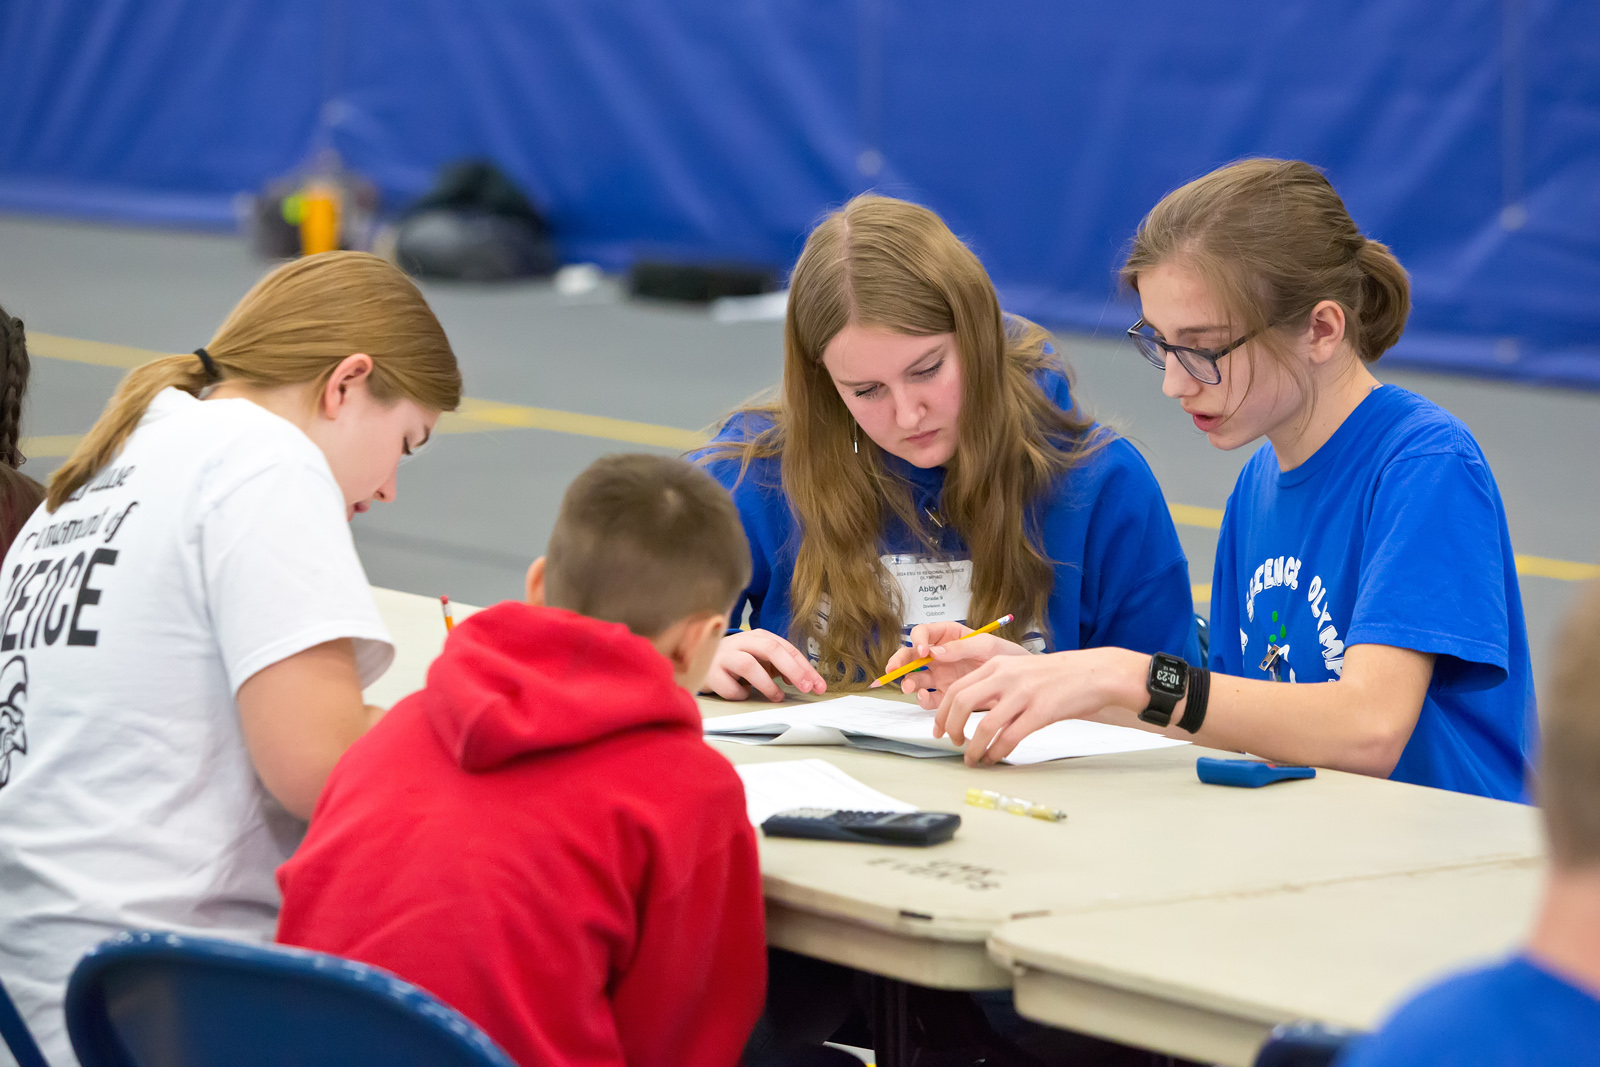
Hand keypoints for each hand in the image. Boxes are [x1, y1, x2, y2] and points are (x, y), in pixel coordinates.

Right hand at [700, 629, 827, 701]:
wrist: (698, 661)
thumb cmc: (736, 662)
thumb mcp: (761, 659)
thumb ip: (781, 665)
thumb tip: (805, 679)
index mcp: (758, 636)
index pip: (786, 648)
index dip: (804, 666)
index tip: (818, 685)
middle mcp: (742, 641)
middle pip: (770, 649)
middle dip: (792, 669)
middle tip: (806, 687)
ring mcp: (725, 656)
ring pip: (748, 665)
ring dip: (767, 684)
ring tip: (777, 697)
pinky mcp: (711, 673)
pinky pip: (730, 687)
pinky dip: (740, 694)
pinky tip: (743, 694)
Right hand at [879, 621, 1029, 708]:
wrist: (1024, 684)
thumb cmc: (1009, 657)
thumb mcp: (988, 646)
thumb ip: (961, 647)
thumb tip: (934, 651)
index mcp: (949, 636)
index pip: (924, 633)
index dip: (918, 640)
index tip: (923, 651)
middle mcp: (940, 655)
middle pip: (912, 656)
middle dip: (900, 661)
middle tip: (894, 670)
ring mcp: (942, 676)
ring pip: (916, 678)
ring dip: (908, 682)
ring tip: (909, 687)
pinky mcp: (947, 695)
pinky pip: (929, 699)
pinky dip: (923, 700)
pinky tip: (925, 699)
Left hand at [935, 646, 1147, 765]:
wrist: (1094, 674)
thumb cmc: (1057, 675)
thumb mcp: (1019, 668)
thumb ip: (994, 682)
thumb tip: (968, 707)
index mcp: (997, 664)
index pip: (956, 688)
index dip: (942, 713)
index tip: (938, 730)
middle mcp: (1006, 676)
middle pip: (961, 704)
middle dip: (951, 729)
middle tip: (953, 744)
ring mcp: (1023, 693)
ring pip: (984, 726)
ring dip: (973, 748)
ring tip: (973, 759)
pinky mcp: (1040, 712)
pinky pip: (1009, 738)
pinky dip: (996, 752)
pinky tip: (994, 758)